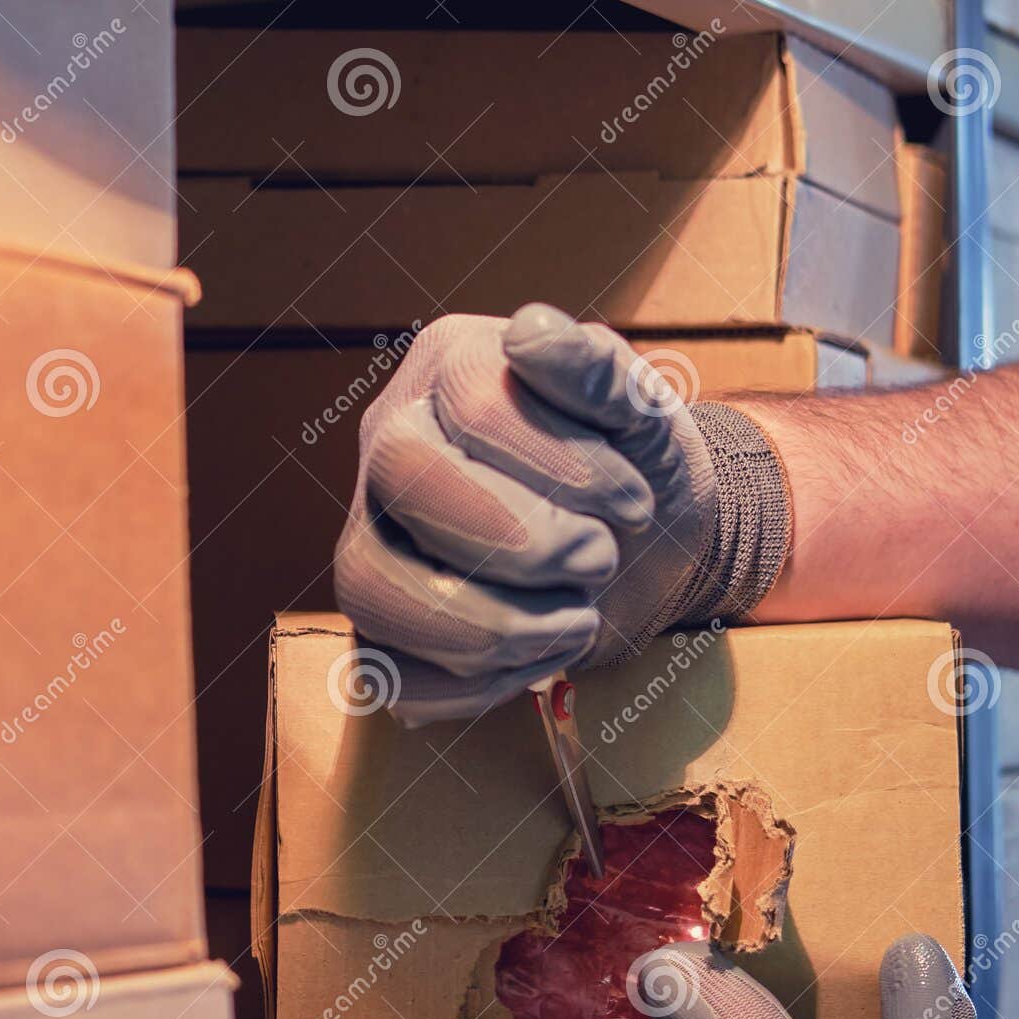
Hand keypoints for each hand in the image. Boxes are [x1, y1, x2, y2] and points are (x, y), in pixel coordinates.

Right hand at [334, 305, 789, 723]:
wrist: (648, 549)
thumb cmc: (637, 464)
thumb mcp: (644, 411)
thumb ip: (599, 370)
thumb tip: (532, 335)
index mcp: (452, 367)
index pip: (474, 402)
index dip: (560, 462)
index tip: (633, 501)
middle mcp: (393, 441)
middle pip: (403, 477)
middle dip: (520, 540)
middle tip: (599, 560)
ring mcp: (374, 534)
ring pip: (370, 584)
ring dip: (494, 624)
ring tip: (575, 620)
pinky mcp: (382, 623)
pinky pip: (385, 670)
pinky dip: (475, 684)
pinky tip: (537, 654)